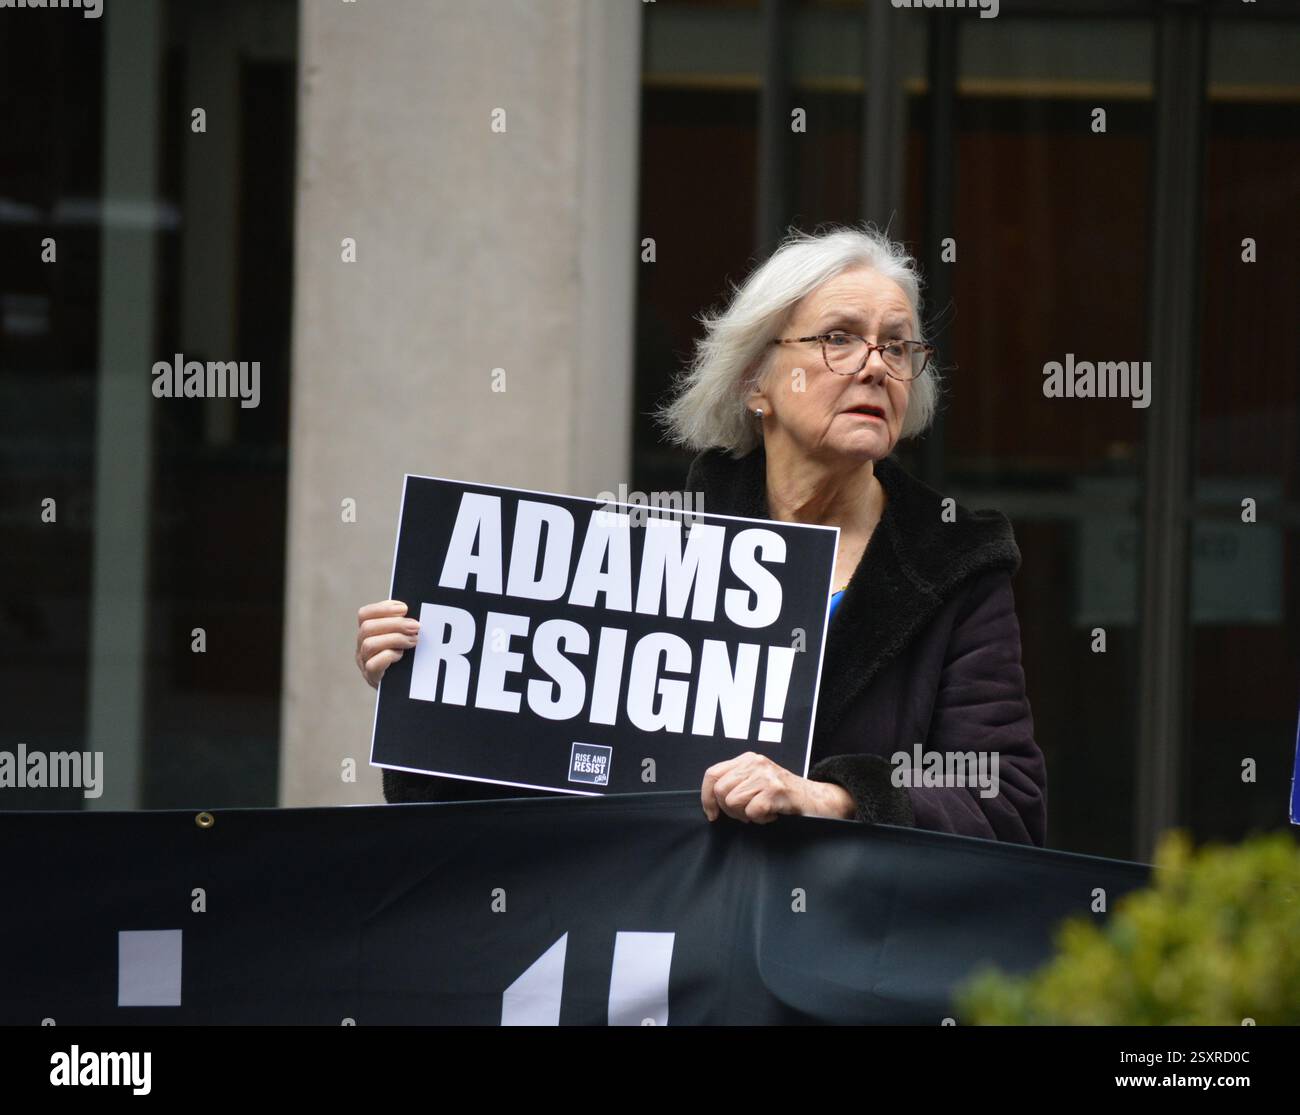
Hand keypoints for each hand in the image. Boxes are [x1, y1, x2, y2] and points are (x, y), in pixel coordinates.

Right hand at [356, 600, 418, 689]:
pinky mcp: (371, 677)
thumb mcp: (403, 638)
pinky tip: (401, 655)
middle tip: (416, 626)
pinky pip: (373, 664)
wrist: (405, 687)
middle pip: (367, 627)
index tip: (404, 608)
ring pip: (369, 644)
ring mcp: (364, 662)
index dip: (383, 608)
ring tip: (413, 641)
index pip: (365, 614)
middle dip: (395, 623)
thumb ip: (404, 625)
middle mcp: (361, 646)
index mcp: (368, 633)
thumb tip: (416, 611)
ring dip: (395, 638)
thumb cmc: (406, 659)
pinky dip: (389, 656)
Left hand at [701, 752, 854, 823]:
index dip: (706, 797)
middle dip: (730, 810)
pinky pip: (752, 811)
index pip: (712, 774)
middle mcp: (755, 763)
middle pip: (720, 791)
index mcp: (747, 759)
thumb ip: (736, 784)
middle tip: (748, 813)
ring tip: (762, 812)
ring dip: (746, 815)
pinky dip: (761, 819)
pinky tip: (772, 814)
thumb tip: (709, 801)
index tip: (712, 813)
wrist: (819, 799)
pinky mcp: (776, 790)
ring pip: (733, 802)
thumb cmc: (785, 795)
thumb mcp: (757, 781)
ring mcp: (766, 776)